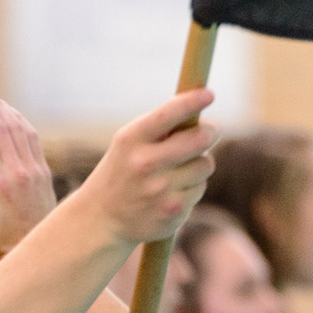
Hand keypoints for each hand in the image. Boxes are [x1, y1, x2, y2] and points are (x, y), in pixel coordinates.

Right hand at [73, 89, 217, 246]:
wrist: (102, 219)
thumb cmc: (124, 170)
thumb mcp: (129, 143)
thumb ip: (161, 127)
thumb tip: (202, 104)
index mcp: (132, 139)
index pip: (167, 114)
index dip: (191, 102)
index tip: (209, 94)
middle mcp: (145, 164)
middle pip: (200, 139)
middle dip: (211, 131)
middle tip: (210, 131)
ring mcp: (160, 190)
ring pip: (205, 164)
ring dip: (199, 163)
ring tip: (178, 169)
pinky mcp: (173, 212)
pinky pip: (200, 187)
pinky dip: (192, 186)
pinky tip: (172, 192)